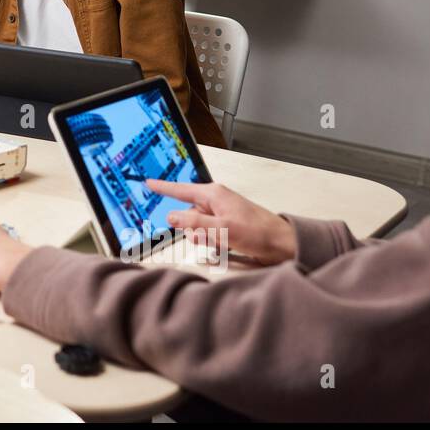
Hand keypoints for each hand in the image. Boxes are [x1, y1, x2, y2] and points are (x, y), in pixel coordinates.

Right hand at [149, 179, 296, 265]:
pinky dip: (213, 242)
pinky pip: (208, 234)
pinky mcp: (226, 226)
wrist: (281, 244)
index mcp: (213, 194)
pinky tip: (228, 246)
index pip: (180, 190)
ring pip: (197, 227)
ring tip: (224, 243)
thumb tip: (170, 217)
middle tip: (209, 239)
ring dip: (205, 239)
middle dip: (192, 230)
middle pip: (187, 215)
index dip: (163, 188)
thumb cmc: (257, 232)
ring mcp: (221, 214)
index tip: (148, 183)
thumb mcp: (221, 229)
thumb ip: (193, 223)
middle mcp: (215, 202)